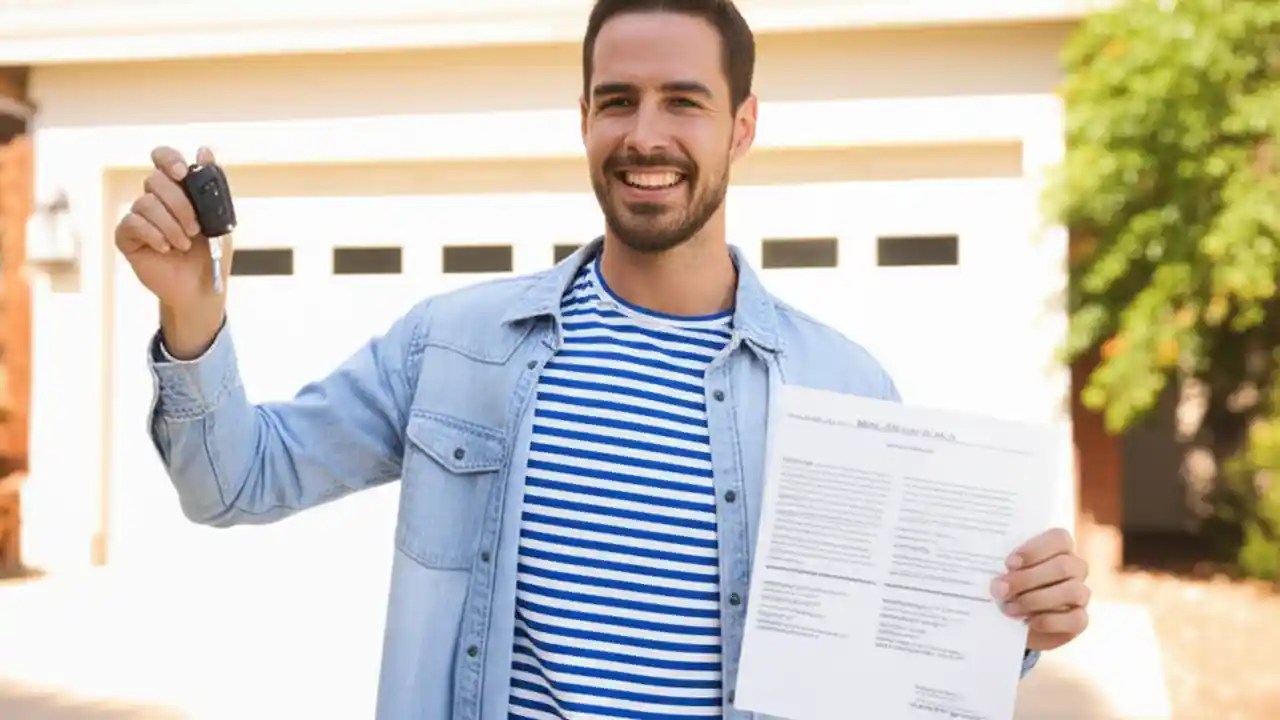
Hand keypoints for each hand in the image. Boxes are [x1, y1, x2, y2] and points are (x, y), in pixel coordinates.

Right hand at [115, 145, 230, 357]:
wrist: (201, 289)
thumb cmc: (212, 254)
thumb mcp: (220, 219)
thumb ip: (212, 187)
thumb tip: (203, 150)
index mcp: (178, 189)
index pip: (163, 158)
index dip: (169, 159)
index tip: (182, 173)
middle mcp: (155, 199)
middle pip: (154, 179)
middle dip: (180, 204)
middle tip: (195, 228)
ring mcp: (139, 217)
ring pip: (145, 203)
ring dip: (171, 225)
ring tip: (184, 245)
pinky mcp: (127, 237)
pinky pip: (132, 223)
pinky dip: (154, 235)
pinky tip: (166, 249)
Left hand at [991, 528, 1090, 651]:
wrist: (1013, 623)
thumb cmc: (1008, 588)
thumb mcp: (1003, 573)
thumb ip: (1004, 568)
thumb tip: (997, 576)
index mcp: (1058, 548)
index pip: (1059, 538)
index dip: (1034, 550)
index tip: (1009, 563)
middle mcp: (1075, 568)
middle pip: (1063, 566)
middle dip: (1028, 578)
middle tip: (1001, 589)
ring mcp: (1081, 594)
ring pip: (1072, 590)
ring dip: (1036, 600)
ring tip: (1010, 607)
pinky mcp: (1080, 620)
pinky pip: (1076, 619)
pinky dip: (1049, 620)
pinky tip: (1028, 621)